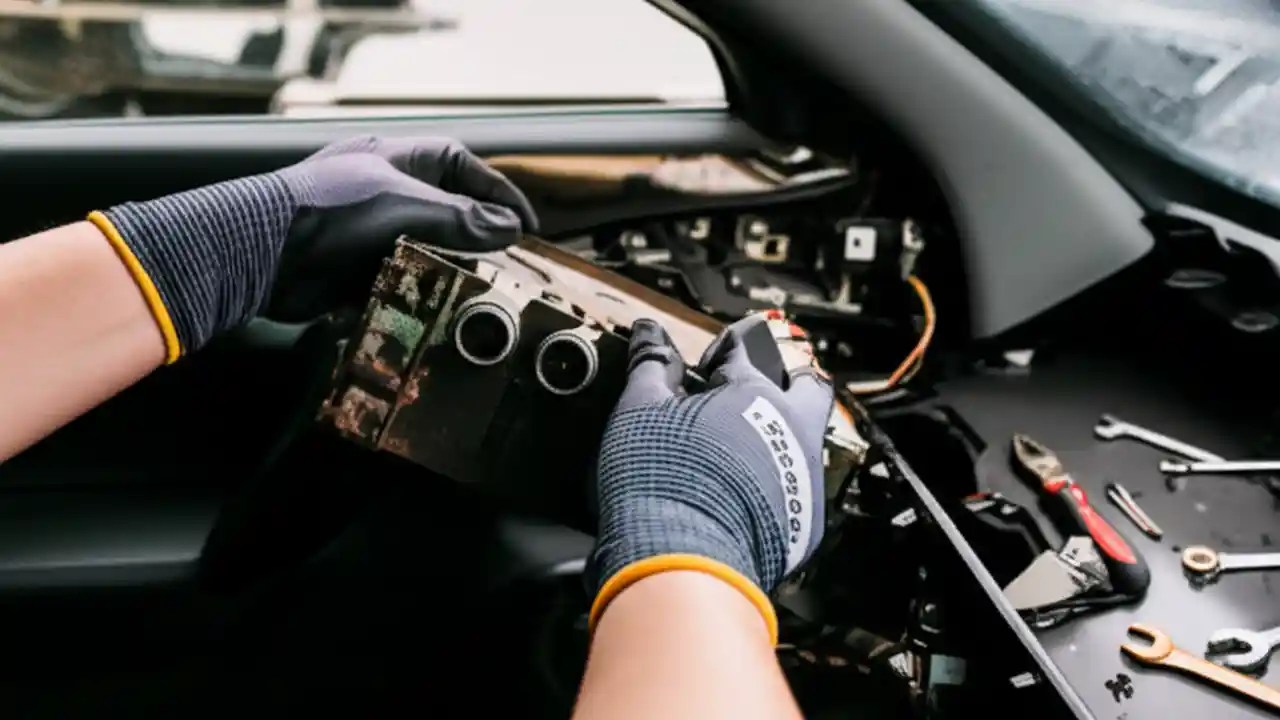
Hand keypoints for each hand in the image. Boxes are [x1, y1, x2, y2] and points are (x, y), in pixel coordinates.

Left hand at [89, 135, 535, 362]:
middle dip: (473, 237)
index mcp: (395, 159)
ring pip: (422, 250)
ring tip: (473, 291)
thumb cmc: (326, 211)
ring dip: (445, 270)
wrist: (259, 253)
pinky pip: (395, 281)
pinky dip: (412, 294)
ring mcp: (365, 230)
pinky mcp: (351, 268)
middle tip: (504, 262)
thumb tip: (507, 230)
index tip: (524, 223)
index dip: (496, 192)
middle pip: (445, 211)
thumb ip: (461, 218)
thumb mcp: (404, 206)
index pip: (461, 165)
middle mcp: (382, 190)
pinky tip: (428, 308)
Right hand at [587, 314, 833, 643]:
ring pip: (806, 442)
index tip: (705, 362)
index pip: (747, 348)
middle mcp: (792, 431)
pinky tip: (741, 499)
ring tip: (737, 451)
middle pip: (807, 386)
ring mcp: (803, 481)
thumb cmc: (659, 481)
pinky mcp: (801, 528)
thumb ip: (650, 363)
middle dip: (784, 380)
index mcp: (755, 393)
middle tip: (749, 393)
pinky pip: (798, 494)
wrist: (680, 565)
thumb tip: (650, 332)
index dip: (723, 349)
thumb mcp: (640, 409)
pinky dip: (774, 488)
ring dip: (778, 438)